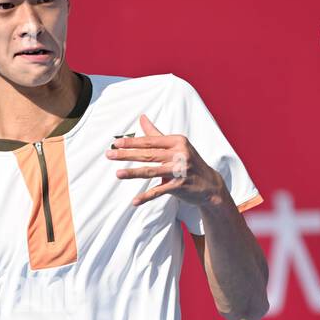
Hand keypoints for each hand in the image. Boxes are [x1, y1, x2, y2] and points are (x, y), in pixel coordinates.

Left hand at [106, 113, 228, 210]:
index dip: (132, 142)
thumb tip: (142, 118)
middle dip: (127, 155)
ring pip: (152, 171)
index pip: (150, 141)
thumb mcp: (176, 145)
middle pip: (148, 154)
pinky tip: (134, 201)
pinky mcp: (180, 186)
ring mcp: (180, 171)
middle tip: (109, 154)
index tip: (116, 143)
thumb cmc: (189, 161)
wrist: (210, 184)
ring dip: (133, 173)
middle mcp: (180, 154)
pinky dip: (146, 197)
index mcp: (177, 141)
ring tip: (118, 174)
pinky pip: (159, 191)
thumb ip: (156, 134)